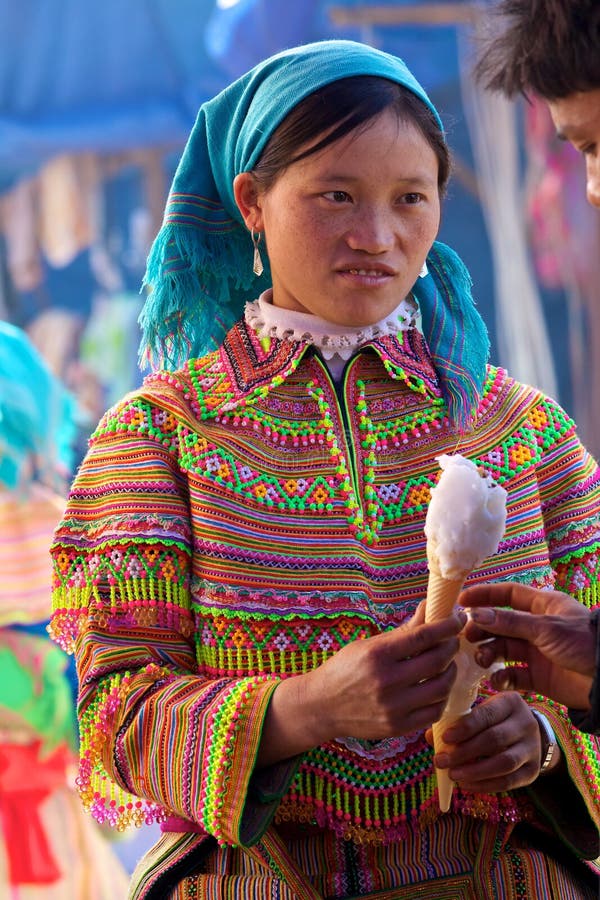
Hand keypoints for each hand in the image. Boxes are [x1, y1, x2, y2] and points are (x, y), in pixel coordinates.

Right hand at [257, 607, 465, 766]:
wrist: (321, 706)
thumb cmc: (345, 669)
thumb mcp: (369, 645)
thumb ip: (403, 631)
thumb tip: (429, 607)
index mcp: (377, 654)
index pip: (423, 636)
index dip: (447, 626)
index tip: (458, 618)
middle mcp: (386, 681)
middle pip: (437, 661)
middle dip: (452, 646)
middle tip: (454, 640)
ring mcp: (393, 707)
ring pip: (441, 688)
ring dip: (450, 672)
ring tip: (447, 663)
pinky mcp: (398, 727)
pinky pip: (434, 712)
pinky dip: (441, 697)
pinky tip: (438, 687)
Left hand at [431, 692, 550, 792]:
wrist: (529, 735)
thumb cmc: (495, 720)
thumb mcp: (481, 713)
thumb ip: (457, 722)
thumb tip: (432, 737)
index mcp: (510, 702)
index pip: (487, 714)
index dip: (465, 727)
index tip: (444, 738)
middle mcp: (526, 723)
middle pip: (494, 739)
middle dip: (464, 752)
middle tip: (441, 761)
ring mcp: (532, 748)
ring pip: (504, 763)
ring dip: (475, 771)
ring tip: (453, 775)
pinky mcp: (533, 771)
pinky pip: (509, 782)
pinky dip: (485, 785)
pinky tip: (466, 784)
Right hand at [460, 583, 594, 708]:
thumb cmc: (583, 643)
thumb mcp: (545, 628)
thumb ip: (509, 623)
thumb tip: (477, 615)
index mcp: (543, 606)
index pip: (508, 595)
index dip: (485, 596)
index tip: (462, 602)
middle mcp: (537, 627)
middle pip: (501, 624)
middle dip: (483, 629)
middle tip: (468, 638)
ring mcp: (536, 652)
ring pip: (503, 649)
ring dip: (489, 653)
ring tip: (482, 660)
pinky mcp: (538, 677)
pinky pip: (513, 675)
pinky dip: (502, 677)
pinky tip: (497, 679)